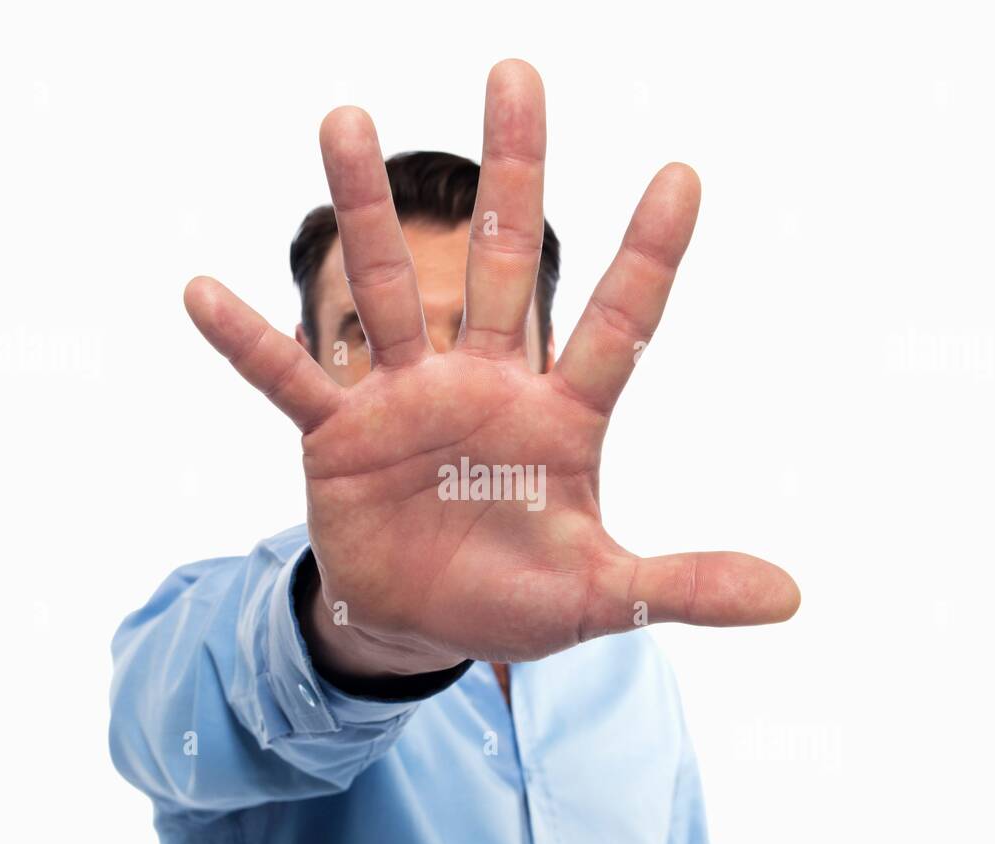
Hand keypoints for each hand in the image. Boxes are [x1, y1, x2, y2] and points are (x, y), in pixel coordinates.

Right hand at [184, 60, 798, 673]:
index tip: (682, 172)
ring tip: (345, 119)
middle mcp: (486, 385)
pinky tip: (202, 290)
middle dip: (513, 174)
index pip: (617, 325)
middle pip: (504, 264)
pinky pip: (290, 379)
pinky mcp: (338, 435)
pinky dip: (249, 342)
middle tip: (517, 73)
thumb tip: (792, 598)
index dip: (648, 255)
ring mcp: (407, 401)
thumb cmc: (516, 596)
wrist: (425, 620)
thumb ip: (682, 586)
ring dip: (366, 214)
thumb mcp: (602, 596)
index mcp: (561, 417)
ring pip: (391, 292)